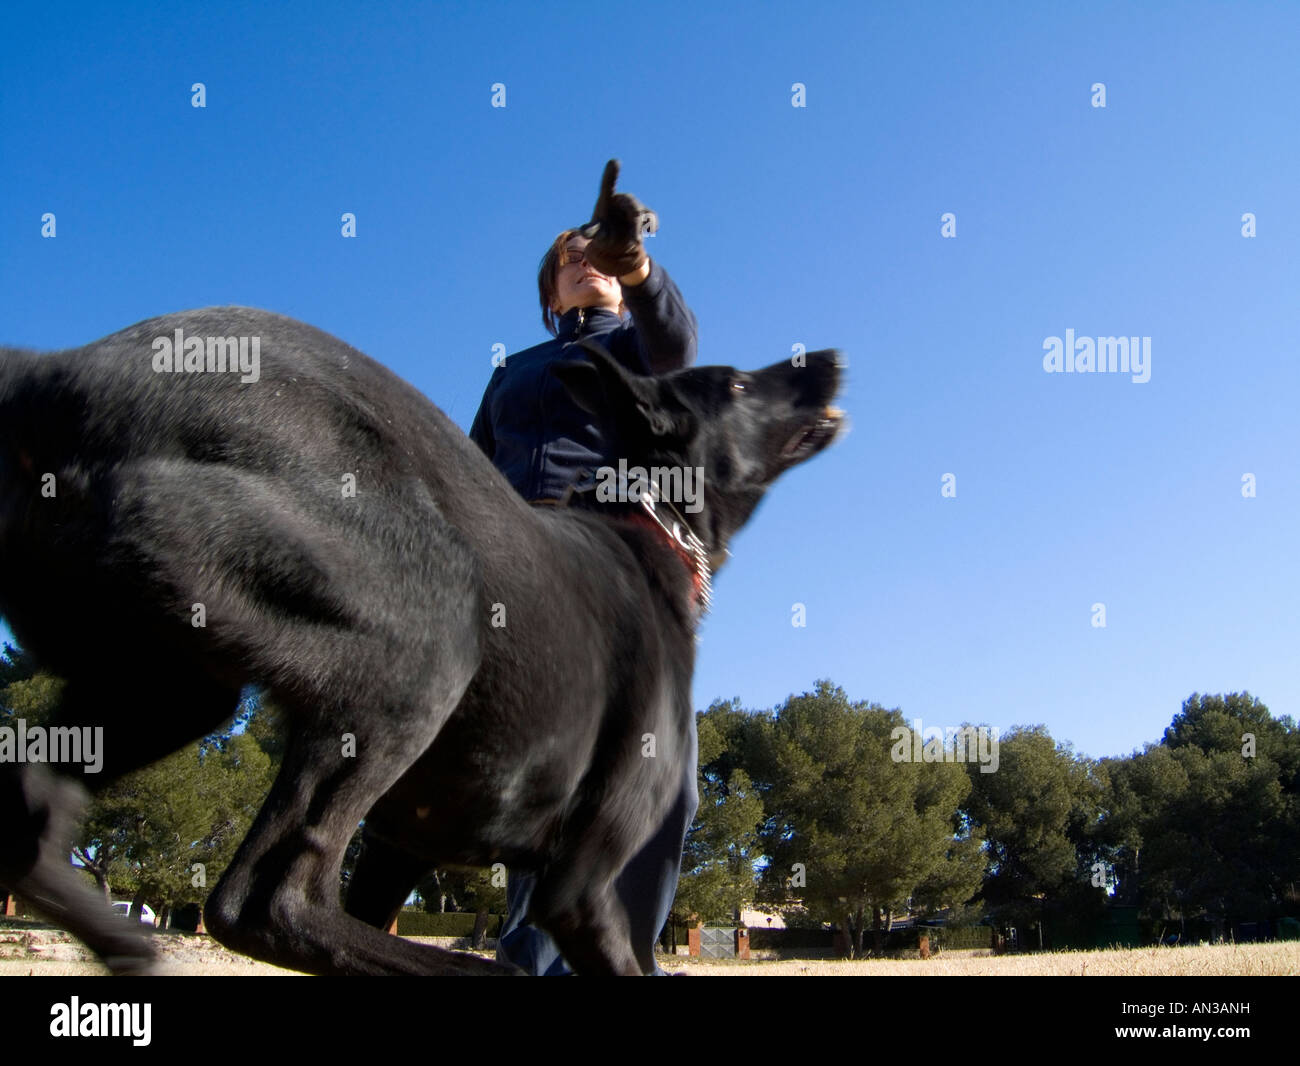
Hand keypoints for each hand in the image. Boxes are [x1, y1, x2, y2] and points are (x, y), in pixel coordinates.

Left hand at [578, 159, 657, 278]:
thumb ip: (591, 231)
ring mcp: (634, 205)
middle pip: (632, 204)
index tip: (614, 161)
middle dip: (635, 220)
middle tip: (635, 239)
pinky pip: (652, 217)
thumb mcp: (596, 233)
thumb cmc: (602, 232)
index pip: (608, 184)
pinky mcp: (645, 214)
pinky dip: (653, 224)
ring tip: (635, 241)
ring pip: (643, 212)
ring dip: (641, 227)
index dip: (611, 173)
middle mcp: (622, 199)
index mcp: (607, 198)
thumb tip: (583, 232)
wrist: (616, 240)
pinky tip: (652, 230)